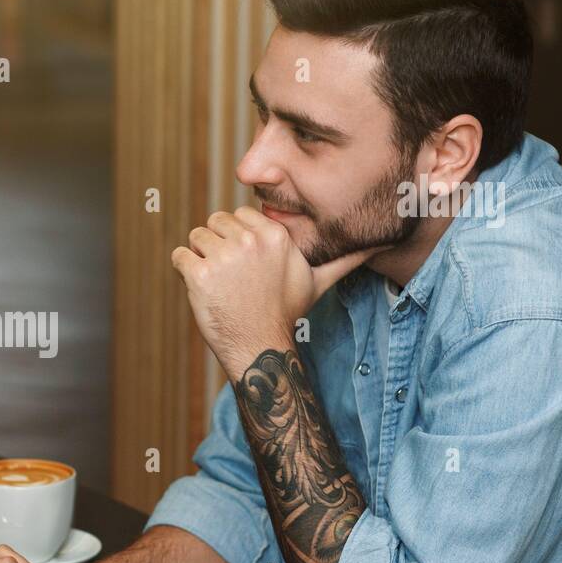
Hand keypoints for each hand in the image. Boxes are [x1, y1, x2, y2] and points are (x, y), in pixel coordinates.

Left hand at [170, 206, 379, 373]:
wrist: (259, 347)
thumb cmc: (286, 312)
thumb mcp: (320, 280)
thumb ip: (346, 256)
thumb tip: (382, 242)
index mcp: (275, 235)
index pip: (240, 215)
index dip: (239, 238)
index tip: (247, 264)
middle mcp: (250, 240)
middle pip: (215, 222)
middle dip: (218, 244)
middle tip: (232, 276)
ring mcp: (223, 257)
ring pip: (196, 236)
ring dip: (200, 257)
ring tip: (219, 283)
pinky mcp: (198, 274)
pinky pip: (179, 256)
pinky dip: (184, 270)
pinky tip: (203, 289)